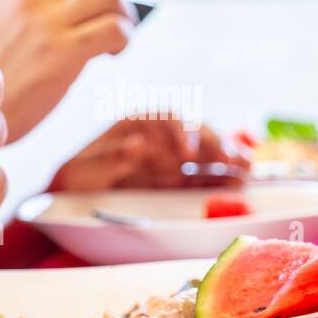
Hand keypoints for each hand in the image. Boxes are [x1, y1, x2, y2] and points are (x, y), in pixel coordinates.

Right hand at [0, 0, 136, 140]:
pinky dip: (124, 38)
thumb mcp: (3, 28)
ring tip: (119, 38)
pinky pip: (114, 28)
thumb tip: (93, 1)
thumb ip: (37, 9)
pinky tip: (113, 53)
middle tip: (121, 18)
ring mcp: (44, 20)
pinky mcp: (61, 49)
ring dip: (124, 15)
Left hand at [49, 118, 249, 191]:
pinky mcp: (177, 179)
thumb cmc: (74, 179)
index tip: (188, 154)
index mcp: (137, 123)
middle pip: (195, 132)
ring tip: (246, 168)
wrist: (71, 199)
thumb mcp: (84, 169)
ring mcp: (170, 157)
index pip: (168, 117)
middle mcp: (159, 136)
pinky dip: (221, 177)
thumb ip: (110, 157)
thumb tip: (139, 145)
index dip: (183, 131)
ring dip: (227, 158)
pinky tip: (239, 181)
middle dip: (216, 145)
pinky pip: (204, 175)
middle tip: (232, 162)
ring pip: (206, 152)